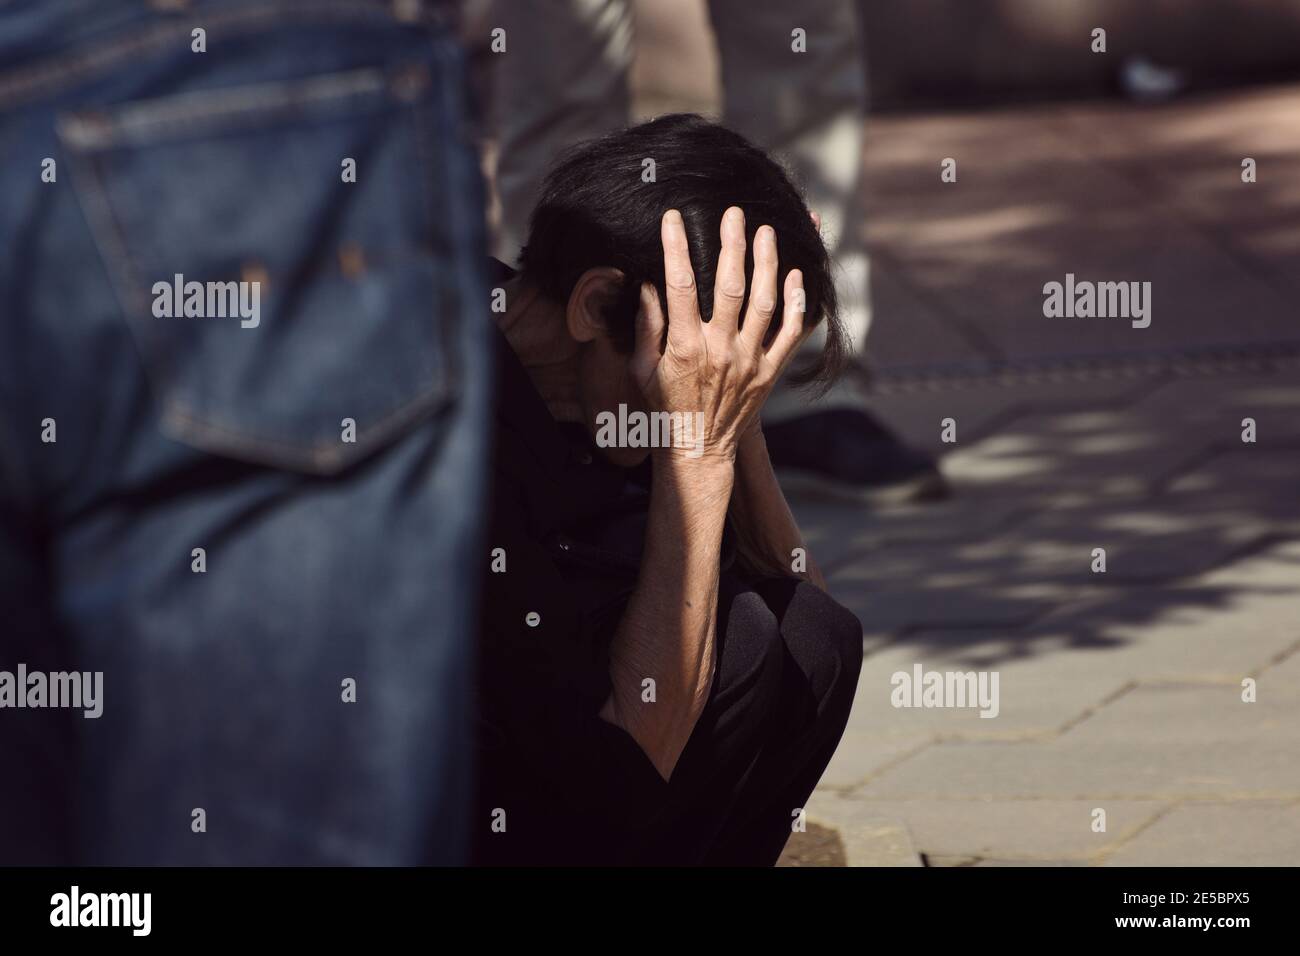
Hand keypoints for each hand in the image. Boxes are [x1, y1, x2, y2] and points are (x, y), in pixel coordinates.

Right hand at [630, 207, 806, 464]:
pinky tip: (795, 274)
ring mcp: (750, 361)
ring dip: (767, 262)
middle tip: (733, 213)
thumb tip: (649, 285)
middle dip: (732, 243)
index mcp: (684, 347)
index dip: (676, 246)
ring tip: (766, 231)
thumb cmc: (664, 410)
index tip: (673, 218)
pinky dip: (796, 302)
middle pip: (730, 285)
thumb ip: (647, 327)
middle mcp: (720, 350)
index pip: (680, 284)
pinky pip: (791, 332)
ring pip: (765, 301)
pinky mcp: (770, 372)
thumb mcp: (642, 370)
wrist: (698, 452)